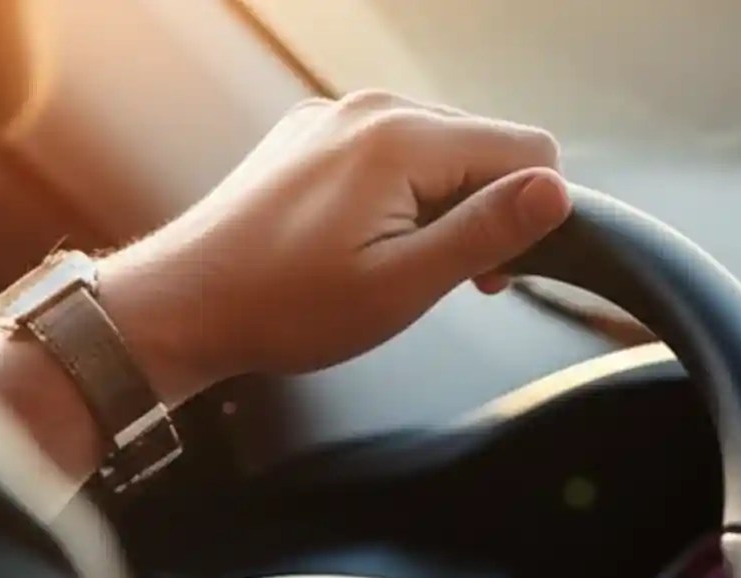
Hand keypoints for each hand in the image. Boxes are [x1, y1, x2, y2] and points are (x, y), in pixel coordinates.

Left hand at [96, 91, 570, 402]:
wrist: (184, 305)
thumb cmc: (284, 305)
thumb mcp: (404, 284)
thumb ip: (487, 231)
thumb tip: (556, 192)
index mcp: (400, 138)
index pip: (527, 149)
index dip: (530, 214)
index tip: (492, 269)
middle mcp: (372, 109)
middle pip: (485, 145)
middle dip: (485, 210)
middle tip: (445, 276)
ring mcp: (339, 117)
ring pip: (442, 149)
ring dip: (443, 205)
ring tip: (400, 262)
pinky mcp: (317, 135)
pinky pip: (394, 152)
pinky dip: (403, 194)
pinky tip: (367, 240)